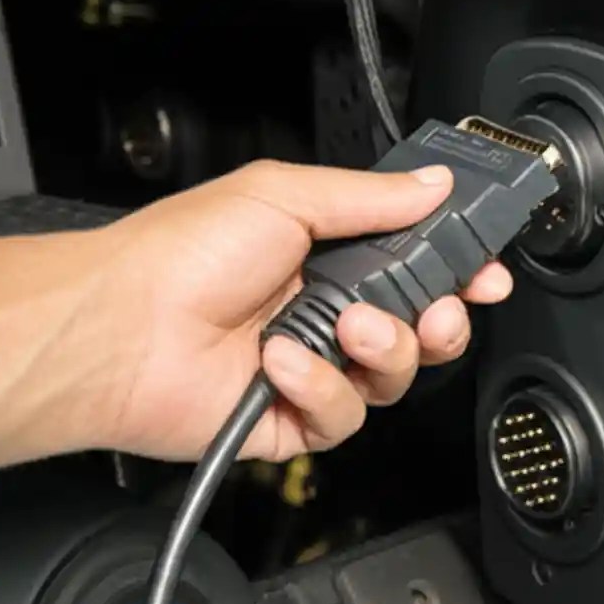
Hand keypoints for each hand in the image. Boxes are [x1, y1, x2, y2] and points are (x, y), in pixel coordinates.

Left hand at [56, 160, 512, 461]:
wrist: (119, 328)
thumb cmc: (179, 255)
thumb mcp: (283, 196)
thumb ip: (369, 197)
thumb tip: (432, 184)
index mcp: (324, 252)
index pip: (413, 263)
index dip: (457, 269)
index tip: (485, 270)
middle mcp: (321, 310)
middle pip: (419, 326)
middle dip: (441, 317)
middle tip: (437, 306)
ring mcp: (308, 366)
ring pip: (394, 377)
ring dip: (384, 350)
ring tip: (345, 327)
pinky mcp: (290, 419)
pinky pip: (344, 417)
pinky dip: (321, 388)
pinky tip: (283, 363)